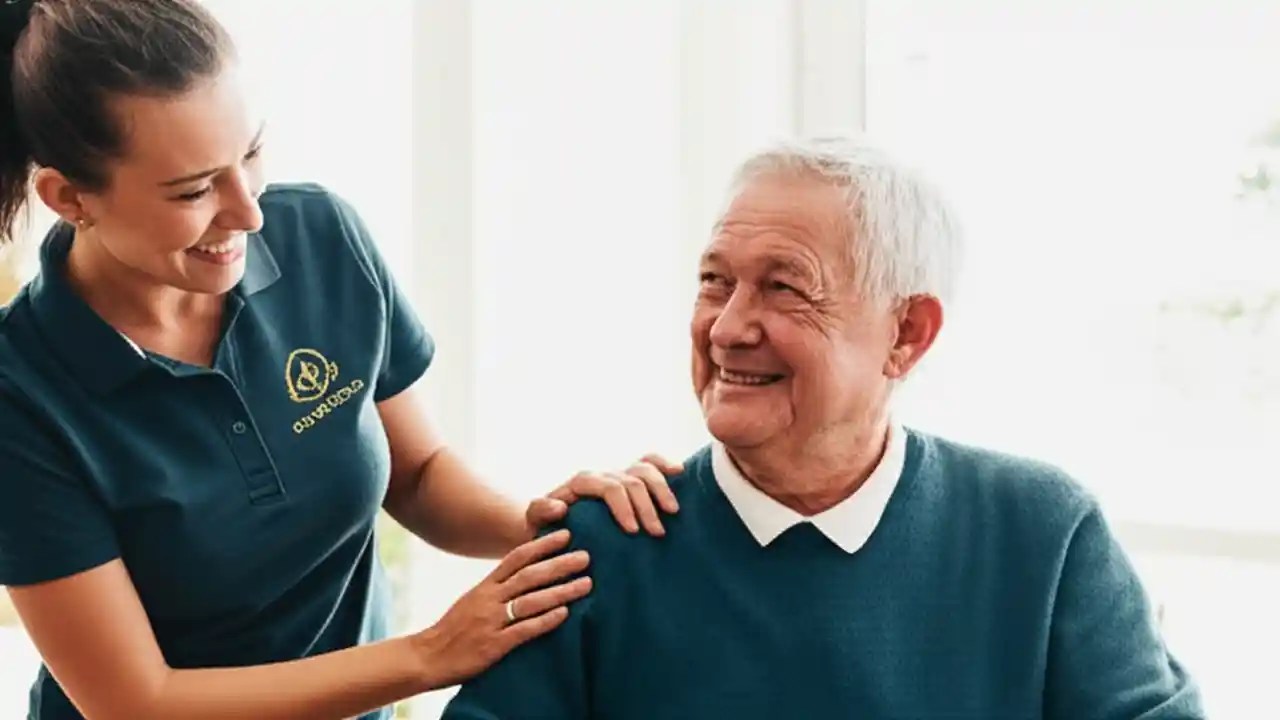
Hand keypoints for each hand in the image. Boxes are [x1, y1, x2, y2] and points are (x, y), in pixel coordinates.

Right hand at [414, 529, 590, 688]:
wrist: (427, 658)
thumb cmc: (454, 630)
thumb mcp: (474, 601)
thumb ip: (498, 589)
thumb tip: (529, 576)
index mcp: (485, 587)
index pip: (516, 558)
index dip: (542, 545)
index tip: (566, 534)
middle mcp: (489, 600)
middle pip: (529, 576)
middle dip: (559, 564)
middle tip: (585, 556)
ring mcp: (491, 622)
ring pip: (531, 601)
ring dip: (561, 591)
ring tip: (586, 584)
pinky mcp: (493, 646)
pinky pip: (523, 630)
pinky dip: (545, 621)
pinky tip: (565, 614)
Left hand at [526, 453, 683, 535]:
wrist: (549, 524)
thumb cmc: (542, 526)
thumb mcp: (535, 521)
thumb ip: (541, 511)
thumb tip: (561, 505)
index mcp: (581, 482)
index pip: (609, 487)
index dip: (624, 506)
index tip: (633, 532)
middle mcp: (602, 474)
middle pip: (631, 480)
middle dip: (647, 505)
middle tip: (657, 533)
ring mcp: (616, 475)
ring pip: (644, 469)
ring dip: (662, 489)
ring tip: (672, 513)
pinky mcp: (629, 480)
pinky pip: (649, 463)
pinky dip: (664, 464)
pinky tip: (680, 473)